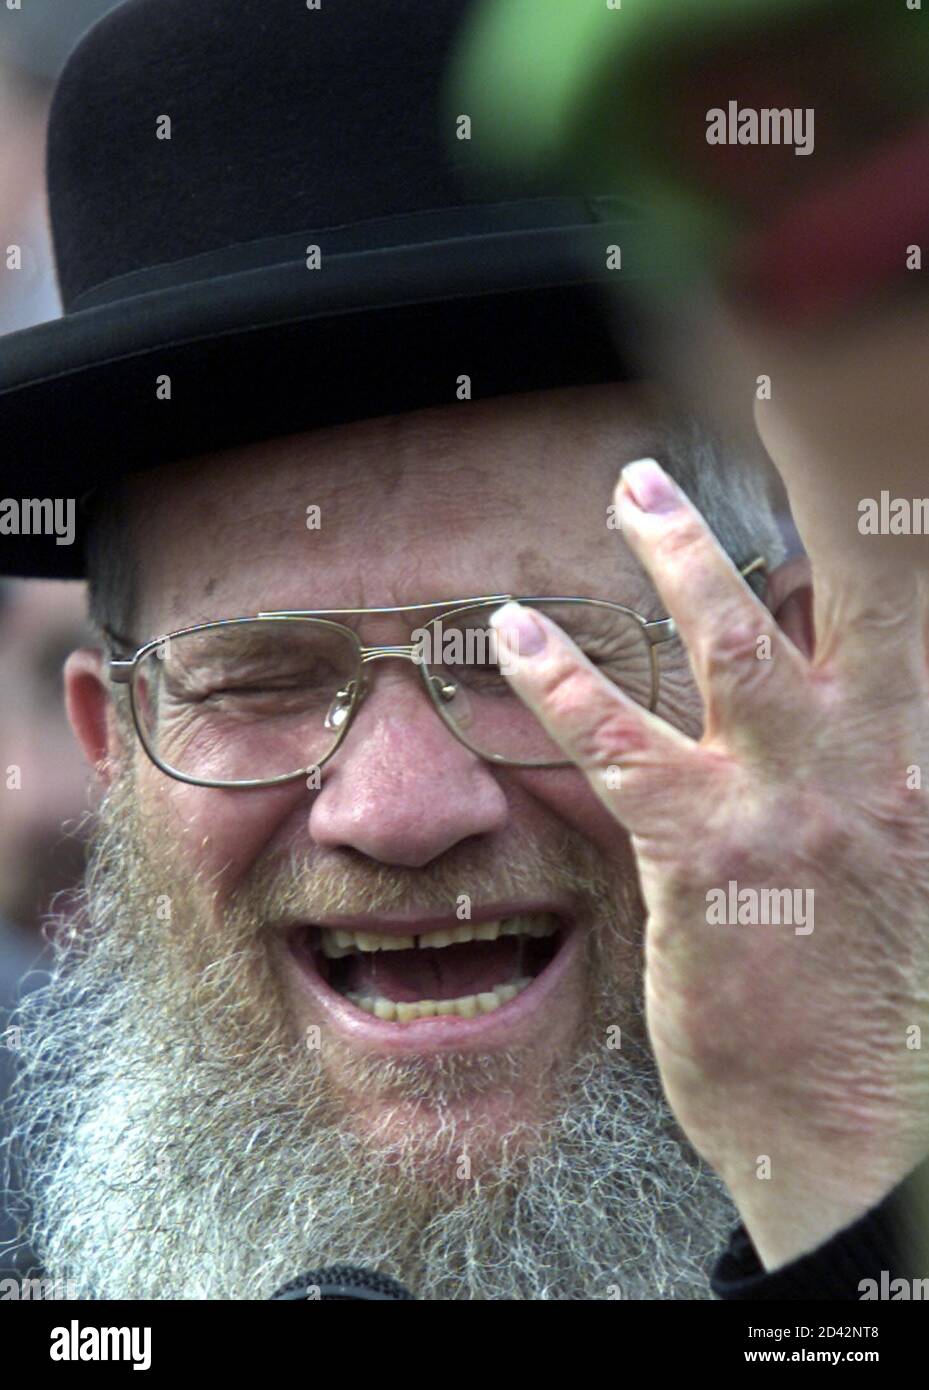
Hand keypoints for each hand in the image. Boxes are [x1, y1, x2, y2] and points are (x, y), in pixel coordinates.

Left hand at [491, 456, 928, 1268]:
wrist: (871, 1130)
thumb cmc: (886, 1001)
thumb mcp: (908, 860)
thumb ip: (882, 771)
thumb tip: (844, 699)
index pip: (915, 605)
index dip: (897, 518)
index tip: (876, 448)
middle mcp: (884, 758)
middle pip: (869, 580)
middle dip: (826, 473)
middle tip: (785, 385)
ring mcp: (795, 800)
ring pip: (737, 637)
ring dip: (678, 548)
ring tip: (637, 486)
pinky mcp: (708, 852)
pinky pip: (621, 740)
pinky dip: (563, 677)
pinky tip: (518, 633)